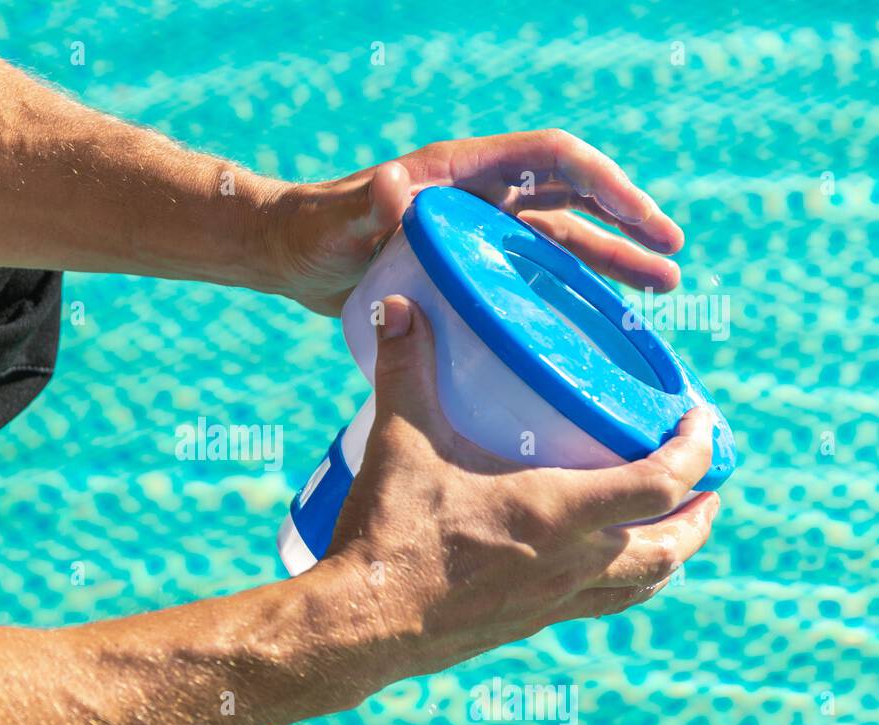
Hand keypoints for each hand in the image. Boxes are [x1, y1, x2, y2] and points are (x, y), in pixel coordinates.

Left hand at [265, 130, 685, 315]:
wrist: (290, 257)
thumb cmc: (312, 232)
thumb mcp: (338, 222)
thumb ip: (367, 207)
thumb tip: (393, 184)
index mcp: (464, 174)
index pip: (552, 160)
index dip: (603, 181)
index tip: (642, 217)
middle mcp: (482, 199)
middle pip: (572, 201)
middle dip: (625, 225)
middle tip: (673, 259)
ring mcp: (479, 235)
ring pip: (560, 243)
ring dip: (609, 263)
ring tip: (662, 291)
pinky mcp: (468, 271)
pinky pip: (531, 278)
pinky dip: (566, 295)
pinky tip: (595, 324)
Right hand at [321, 296, 716, 689]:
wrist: (363, 624)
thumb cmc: (390, 533)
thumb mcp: (401, 443)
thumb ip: (406, 370)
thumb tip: (399, 309)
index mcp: (556, 512)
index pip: (662, 484)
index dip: (696, 452)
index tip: (700, 422)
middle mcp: (570, 562)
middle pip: (671, 547)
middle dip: (699, 515)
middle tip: (707, 487)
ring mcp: (552, 600)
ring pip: (642, 586)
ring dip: (668, 556)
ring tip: (669, 530)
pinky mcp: (527, 624)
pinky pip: (597, 606)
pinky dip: (619, 584)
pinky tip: (596, 567)